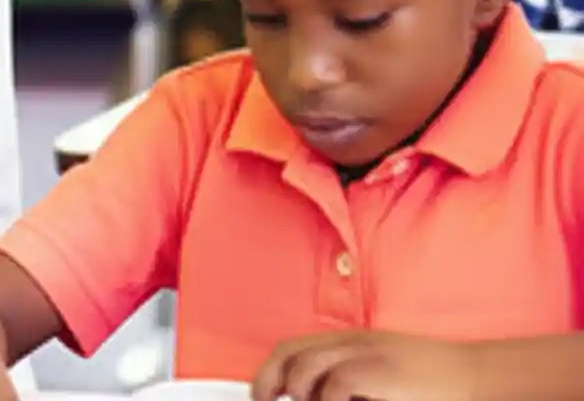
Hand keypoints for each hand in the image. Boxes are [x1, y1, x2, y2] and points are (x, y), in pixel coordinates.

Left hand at [252, 331, 479, 400]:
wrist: (478, 377)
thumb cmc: (434, 383)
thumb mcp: (384, 377)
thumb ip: (350, 385)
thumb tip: (314, 398)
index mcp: (352, 343)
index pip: (294, 348)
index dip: (270, 371)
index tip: (260, 394)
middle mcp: (353, 342)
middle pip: (290, 353)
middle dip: (267, 380)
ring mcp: (366, 353)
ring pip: (306, 368)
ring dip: (299, 393)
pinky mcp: (379, 370)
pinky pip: (336, 385)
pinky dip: (328, 400)